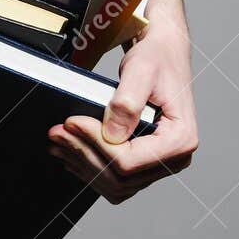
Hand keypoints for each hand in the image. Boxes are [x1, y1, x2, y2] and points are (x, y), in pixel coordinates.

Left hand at [47, 14, 197, 202]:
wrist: (163, 53)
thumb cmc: (157, 58)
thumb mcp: (141, 71)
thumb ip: (127, 103)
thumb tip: (111, 134)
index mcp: (181, 138)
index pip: (129, 160)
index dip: (95, 144)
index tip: (72, 122)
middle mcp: (175, 157)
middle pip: (120, 177)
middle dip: (83, 155)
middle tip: (57, 133)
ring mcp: (160, 163)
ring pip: (115, 184)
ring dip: (83, 166)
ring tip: (60, 143)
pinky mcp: (146, 162)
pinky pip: (116, 179)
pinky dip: (91, 168)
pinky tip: (72, 151)